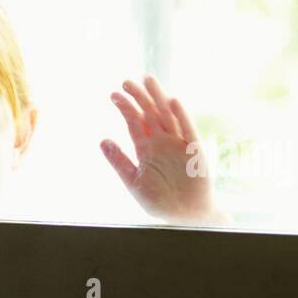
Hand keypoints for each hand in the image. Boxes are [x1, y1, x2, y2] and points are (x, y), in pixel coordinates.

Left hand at [100, 75, 229, 225]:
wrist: (185, 218)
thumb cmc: (160, 201)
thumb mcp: (134, 181)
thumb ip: (119, 161)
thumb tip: (102, 140)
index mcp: (147, 148)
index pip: (135, 122)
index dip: (126, 107)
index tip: (114, 94)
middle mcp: (162, 142)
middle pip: (150, 113)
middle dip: (139, 97)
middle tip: (127, 81)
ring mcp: (179, 145)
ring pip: (168, 115)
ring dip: (159, 98)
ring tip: (148, 80)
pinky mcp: (195, 152)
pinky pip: (188, 130)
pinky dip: (182, 116)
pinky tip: (172, 102)